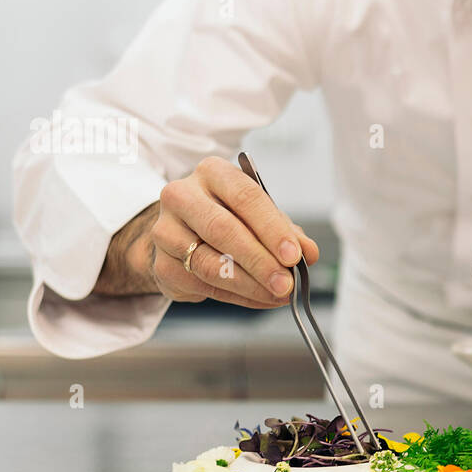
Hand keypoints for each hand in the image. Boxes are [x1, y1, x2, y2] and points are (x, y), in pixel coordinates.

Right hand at [98, 155, 319, 307]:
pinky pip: (204, 285)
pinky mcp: (162, 265)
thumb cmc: (228, 217)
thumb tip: (309, 253)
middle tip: (286, 283)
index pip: (245, 197)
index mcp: (212, 173)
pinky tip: (259, 298)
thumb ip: (287, 231)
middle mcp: (182, 196)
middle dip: (260, 261)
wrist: (183, 233)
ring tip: (277, 294)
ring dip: (250, 284)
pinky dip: (238, 296)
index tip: (294, 255)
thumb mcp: (261, 216)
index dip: (272, 228)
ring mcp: (166, 230)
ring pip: (210, 263)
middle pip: (223, 229)